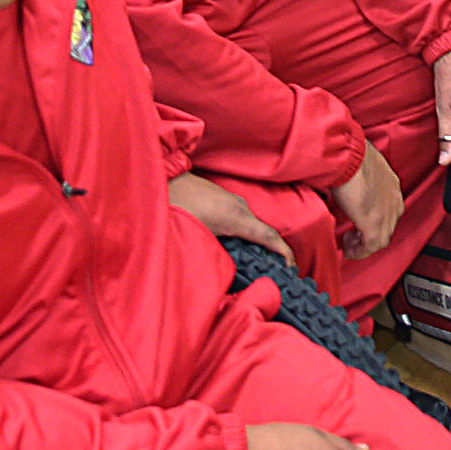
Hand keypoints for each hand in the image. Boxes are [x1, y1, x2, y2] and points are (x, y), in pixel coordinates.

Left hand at [170, 171, 290, 263]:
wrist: (160, 175)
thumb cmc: (173, 206)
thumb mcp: (191, 236)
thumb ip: (210, 255)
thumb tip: (220, 273)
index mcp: (235, 216)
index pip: (269, 236)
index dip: (283, 253)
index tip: (290, 268)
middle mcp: (238, 205)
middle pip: (262, 231)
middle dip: (270, 251)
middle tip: (272, 272)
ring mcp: (230, 199)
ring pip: (249, 224)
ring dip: (253, 241)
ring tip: (251, 261)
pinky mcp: (221, 197)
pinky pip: (240, 217)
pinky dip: (242, 232)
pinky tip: (232, 243)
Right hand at [330, 144, 401, 259]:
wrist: (348, 156)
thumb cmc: (350, 154)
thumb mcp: (361, 165)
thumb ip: (360, 177)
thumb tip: (349, 180)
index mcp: (391, 184)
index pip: (388, 209)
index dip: (373, 219)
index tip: (360, 222)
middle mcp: (394, 200)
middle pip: (386, 226)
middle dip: (369, 233)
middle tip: (353, 236)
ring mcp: (387, 215)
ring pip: (380, 239)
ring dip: (363, 245)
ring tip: (349, 244)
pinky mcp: (375, 226)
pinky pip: (370, 247)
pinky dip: (359, 251)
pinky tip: (349, 250)